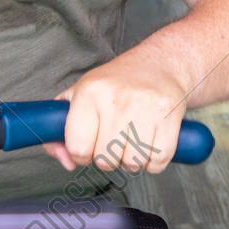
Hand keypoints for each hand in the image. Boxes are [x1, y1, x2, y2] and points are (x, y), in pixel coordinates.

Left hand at [42, 48, 190, 174]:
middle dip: (109, 158)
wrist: (159, 64)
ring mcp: (144, 107)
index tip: (88, 146)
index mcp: (88, 92)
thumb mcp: (79, 96)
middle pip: (106, 160)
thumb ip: (59, 130)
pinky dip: (155, 162)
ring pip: (133, 164)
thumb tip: (67, 162)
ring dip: (133, 161)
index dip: (81, 155)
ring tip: (133, 140)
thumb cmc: (115, 84)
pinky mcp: (169, 115)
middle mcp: (115, 98)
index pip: (77, 147)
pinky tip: (151, 143)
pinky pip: (158, 162)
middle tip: (113, 141)